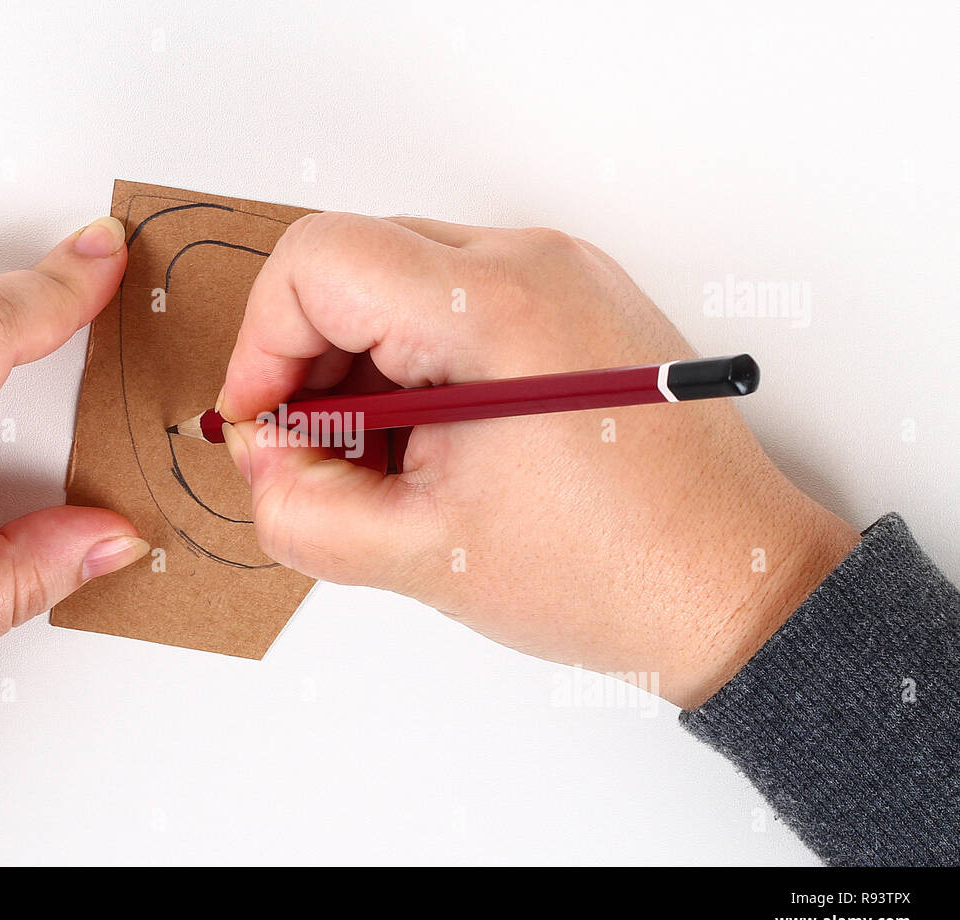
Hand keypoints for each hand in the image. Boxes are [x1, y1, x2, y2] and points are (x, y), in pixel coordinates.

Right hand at [218, 214, 859, 708]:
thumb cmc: (616, 573)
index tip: (263, 423)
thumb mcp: (424, 558)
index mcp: (497, 309)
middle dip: (309, 364)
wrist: (732, 587)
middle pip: (353, 264)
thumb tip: (260, 459)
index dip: (262, 343)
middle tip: (315, 457)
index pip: (318, 260)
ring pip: (397, 283)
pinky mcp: (572, 302)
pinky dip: (413, 369)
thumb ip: (305, 510)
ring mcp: (561, 275)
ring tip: (387, 465)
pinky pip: (452, 304)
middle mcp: (533, 264)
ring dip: (360, 371)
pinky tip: (431, 447)